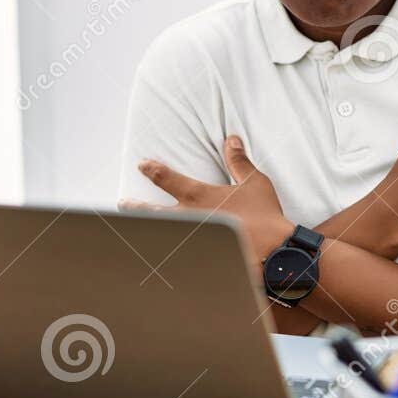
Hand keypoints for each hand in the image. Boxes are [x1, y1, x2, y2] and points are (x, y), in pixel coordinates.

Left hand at [121, 136, 293, 263]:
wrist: (274, 252)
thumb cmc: (264, 215)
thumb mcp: (254, 182)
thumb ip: (238, 161)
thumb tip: (231, 139)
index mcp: (199, 196)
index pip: (167, 179)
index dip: (153, 170)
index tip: (142, 165)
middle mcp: (189, 218)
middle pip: (153, 212)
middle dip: (136, 207)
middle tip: (124, 203)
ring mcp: (192, 240)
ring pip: (161, 234)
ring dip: (147, 231)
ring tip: (135, 230)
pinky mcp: (199, 258)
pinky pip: (178, 255)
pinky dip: (167, 255)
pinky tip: (159, 258)